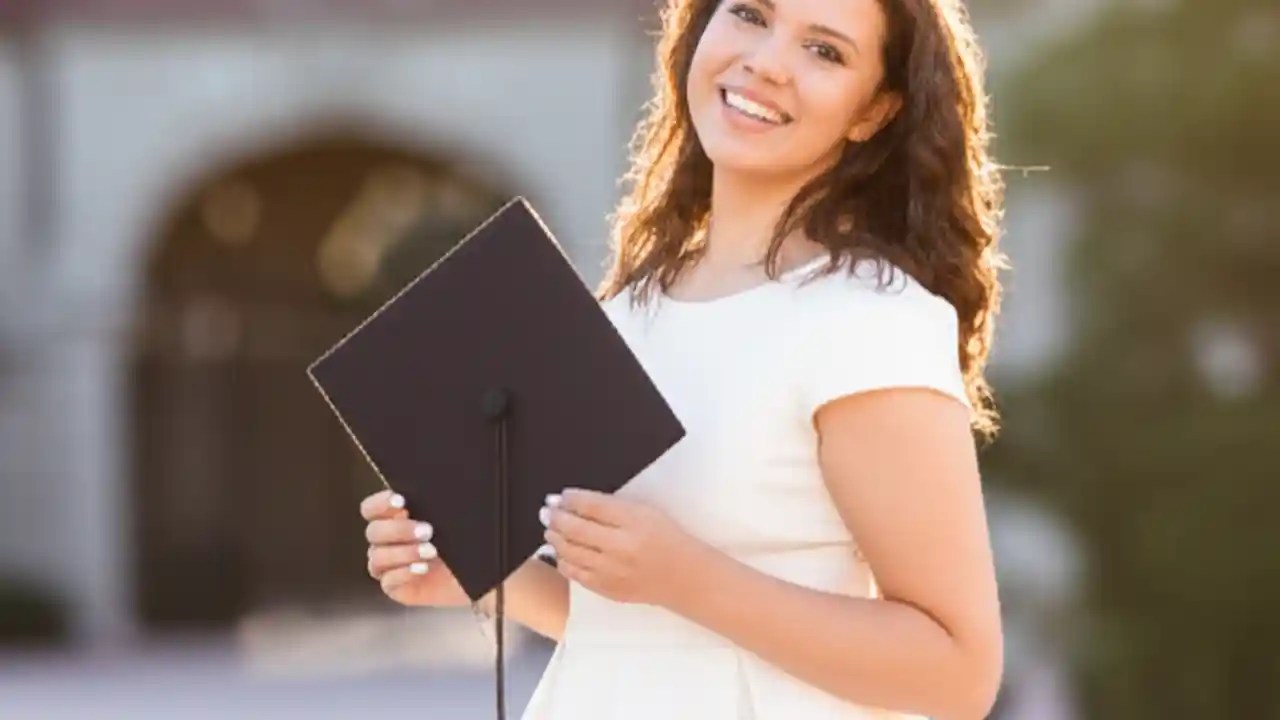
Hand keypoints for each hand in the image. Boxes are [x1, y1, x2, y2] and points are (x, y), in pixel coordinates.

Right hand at [361, 489, 468, 607]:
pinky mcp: (396, 587)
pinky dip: (403, 573)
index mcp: (396, 517)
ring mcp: (390, 565)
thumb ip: (435, 503)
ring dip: (403, 553)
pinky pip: (388, 581)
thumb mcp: (454, 516)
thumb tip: (424, 488)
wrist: (480, 573)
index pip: (371, 509)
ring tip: (430, 552)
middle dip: (399, 530)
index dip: (380, 504)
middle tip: (427, 531)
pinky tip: (422, 569)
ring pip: (377, 558)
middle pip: (374, 532)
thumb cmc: (466, 539)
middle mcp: (388, 541)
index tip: (401, 501)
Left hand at [540, 488, 705, 607]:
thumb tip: (571, 502)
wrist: (683, 577)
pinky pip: (575, 574)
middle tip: (546, 511)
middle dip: (555, 517)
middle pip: (575, 529)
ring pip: (570, 552)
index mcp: (633, 522)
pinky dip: (563, 560)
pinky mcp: (607, 590)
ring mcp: (612, 572)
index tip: (560, 496)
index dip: (570, 499)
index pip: (591, 506)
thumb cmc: (665, 539)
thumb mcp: (645, 512)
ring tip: (551, 529)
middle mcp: (620, 547)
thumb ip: (610, 506)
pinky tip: (562, 552)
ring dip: (555, 538)